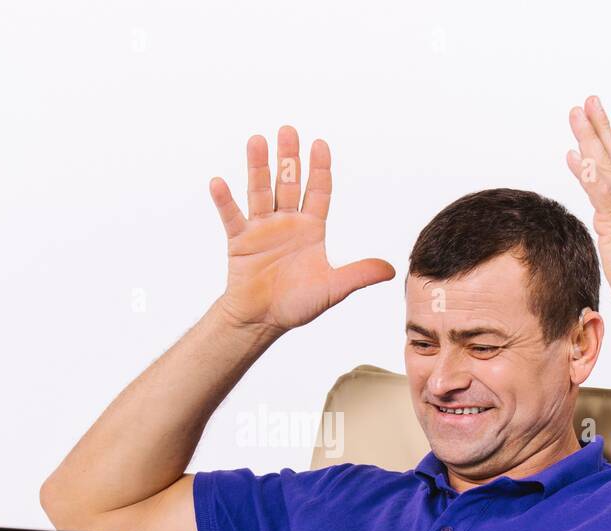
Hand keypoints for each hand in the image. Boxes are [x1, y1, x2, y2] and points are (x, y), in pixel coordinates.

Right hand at [209, 125, 394, 330]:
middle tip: (288, 129)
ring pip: (260, 191)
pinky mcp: (240, 241)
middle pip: (288, 183)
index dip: (319, 169)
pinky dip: (225, 200)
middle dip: (288, 157)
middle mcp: (286, 223)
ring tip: (257, 140)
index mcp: (311, 229)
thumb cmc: (298, 305)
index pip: (317, 192)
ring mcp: (262, 229)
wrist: (263, 320)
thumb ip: (358, 275)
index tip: (320, 144)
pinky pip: (231, 217)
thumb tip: (392, 270)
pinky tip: (219, 182)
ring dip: (258, 167)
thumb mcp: (333, 289)